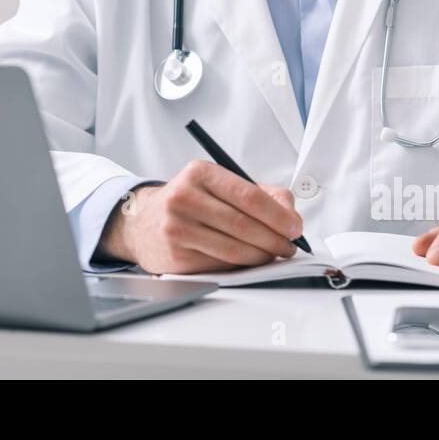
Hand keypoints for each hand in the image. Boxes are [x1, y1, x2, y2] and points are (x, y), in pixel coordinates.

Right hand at [96, 160, 302, 274]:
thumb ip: (260, 193)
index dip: (278, 215)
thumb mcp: (218, 185)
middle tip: (289, 245)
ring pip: (234, 249)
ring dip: (262, 256)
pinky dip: (242, 266)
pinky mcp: (177, 255)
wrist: (144, 223)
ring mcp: (178, 228)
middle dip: (275, 239)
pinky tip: (250, 261)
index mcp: (200, 173)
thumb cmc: (189, 203)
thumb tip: (290, 214)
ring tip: (273, 254)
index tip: (294, 227)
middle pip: (244, 225)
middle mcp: (184, 197)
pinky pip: (221, 265)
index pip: (248, 195)